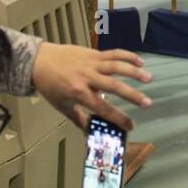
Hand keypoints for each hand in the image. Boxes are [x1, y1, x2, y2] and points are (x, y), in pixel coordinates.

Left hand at [33, 43, 151, 130]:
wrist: (38, 60)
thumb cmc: (50, 85)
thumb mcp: (62, 105)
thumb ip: (79, 119)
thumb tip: (90, 134)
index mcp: (78, 93)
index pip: (102, 108)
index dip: (118, 118)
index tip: (131, 126)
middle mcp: (87, 77)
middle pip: (114, 86)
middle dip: (132, 95)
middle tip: (147, 103)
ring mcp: (91, 63)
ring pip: (116, 66)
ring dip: (134, 72)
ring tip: (149, 78)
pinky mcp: (93, 53)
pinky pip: (113, 53)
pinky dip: (127, 56)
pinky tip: (140, 61)